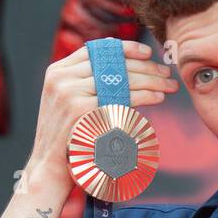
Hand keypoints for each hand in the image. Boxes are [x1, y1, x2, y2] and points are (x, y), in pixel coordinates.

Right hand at [26, 41, 179, 193]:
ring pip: (121, 79)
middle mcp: (62, 78)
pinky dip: (144, 96)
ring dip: (150, 80)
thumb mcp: (69, 103)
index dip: (124, 49)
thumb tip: (122, 71)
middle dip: (144, 66)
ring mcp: (71, 92)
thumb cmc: (67, 139)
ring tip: (168, 85)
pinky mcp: (83, 109)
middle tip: (165, 72)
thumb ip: (86, 84)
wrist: (49, 168)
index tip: (147, 53)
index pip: (95, 50)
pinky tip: (158, 98)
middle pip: (112, 62)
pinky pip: (122, 98)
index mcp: (57, 72)